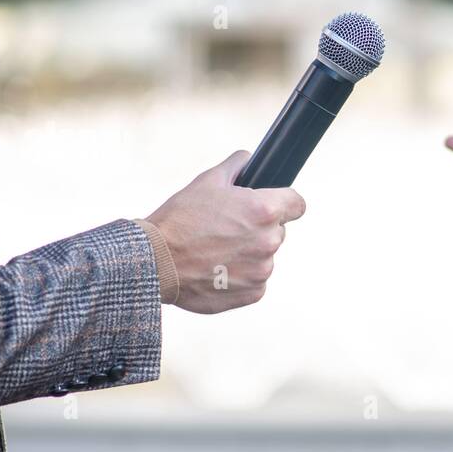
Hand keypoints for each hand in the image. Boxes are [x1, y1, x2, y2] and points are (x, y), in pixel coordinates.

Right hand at [145, 151, 305, 313]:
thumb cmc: (180, 219)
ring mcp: (263, 270)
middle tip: (227, 229)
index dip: (285, 203)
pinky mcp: (254, 292)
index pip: (297, 204)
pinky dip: (240, 277)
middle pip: (278, 231)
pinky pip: (255, 281)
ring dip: (248, 254)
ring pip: (265, 257)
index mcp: (264, 211)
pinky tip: (216, 269)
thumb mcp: (207, 181)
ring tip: (216, 251)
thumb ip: (235, 166)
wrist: (155, 261)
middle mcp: (269, 241)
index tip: (274, 206)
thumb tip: (247, 158)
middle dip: (258, 229)